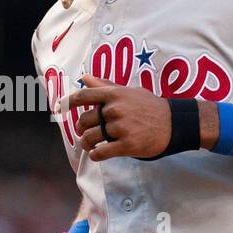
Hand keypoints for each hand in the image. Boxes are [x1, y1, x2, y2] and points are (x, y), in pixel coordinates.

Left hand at [58, 74, 173, 160]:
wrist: (174, 123)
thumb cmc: (150, 106)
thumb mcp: (129, 91)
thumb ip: (105, 85)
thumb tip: (84, 77)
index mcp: (114, 94)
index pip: (83, 96)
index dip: (67, 102)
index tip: (58, 108)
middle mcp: (115, 109)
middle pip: (84, 120)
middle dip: (82, 129)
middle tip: (86, 134)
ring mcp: (121, 127)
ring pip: (90, 138)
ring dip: (87, 144)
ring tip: (91, 145)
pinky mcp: (127, 145)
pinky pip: (101, 152)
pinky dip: (96, 155)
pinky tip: (98, 154)